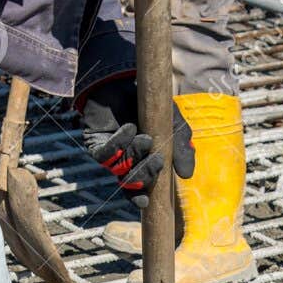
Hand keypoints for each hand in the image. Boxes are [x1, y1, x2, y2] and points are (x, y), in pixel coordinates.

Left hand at [79, 77, 194, 207]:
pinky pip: (104, 153)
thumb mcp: (173, 125)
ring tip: (144, 138)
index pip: (139, 189)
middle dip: (145, 175)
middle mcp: (124, 163)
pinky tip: (129, 129)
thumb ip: (182, 148)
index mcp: (142, 164)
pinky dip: (118, 143)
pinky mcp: (96, 142)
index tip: (146, 201)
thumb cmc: (151, 105)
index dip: (140, 197)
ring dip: (134, 156)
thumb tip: (187, 176)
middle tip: (158, 160)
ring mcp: (110, 154)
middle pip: (130, 183)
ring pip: (118, 169)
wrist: (126, 80)